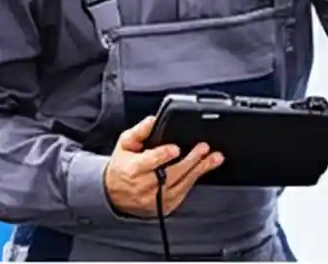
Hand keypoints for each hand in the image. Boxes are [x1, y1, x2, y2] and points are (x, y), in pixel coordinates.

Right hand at [103, 115, 223, 217]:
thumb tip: (153, 121)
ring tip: (213, 158)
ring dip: (199, 170)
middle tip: (203, 149)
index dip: (163, 155)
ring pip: (181, 185)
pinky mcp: (165, 207)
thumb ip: (139, 131)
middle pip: (171, 174)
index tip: (175, 148)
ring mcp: (156, 199)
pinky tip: (203, 169)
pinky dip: (194, 180)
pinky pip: (183, 193)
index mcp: (133, 169)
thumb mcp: (124, 145)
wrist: (114, 194)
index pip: (150, 162)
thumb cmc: (122, 167)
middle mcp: (145, 187)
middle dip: (190, 161)